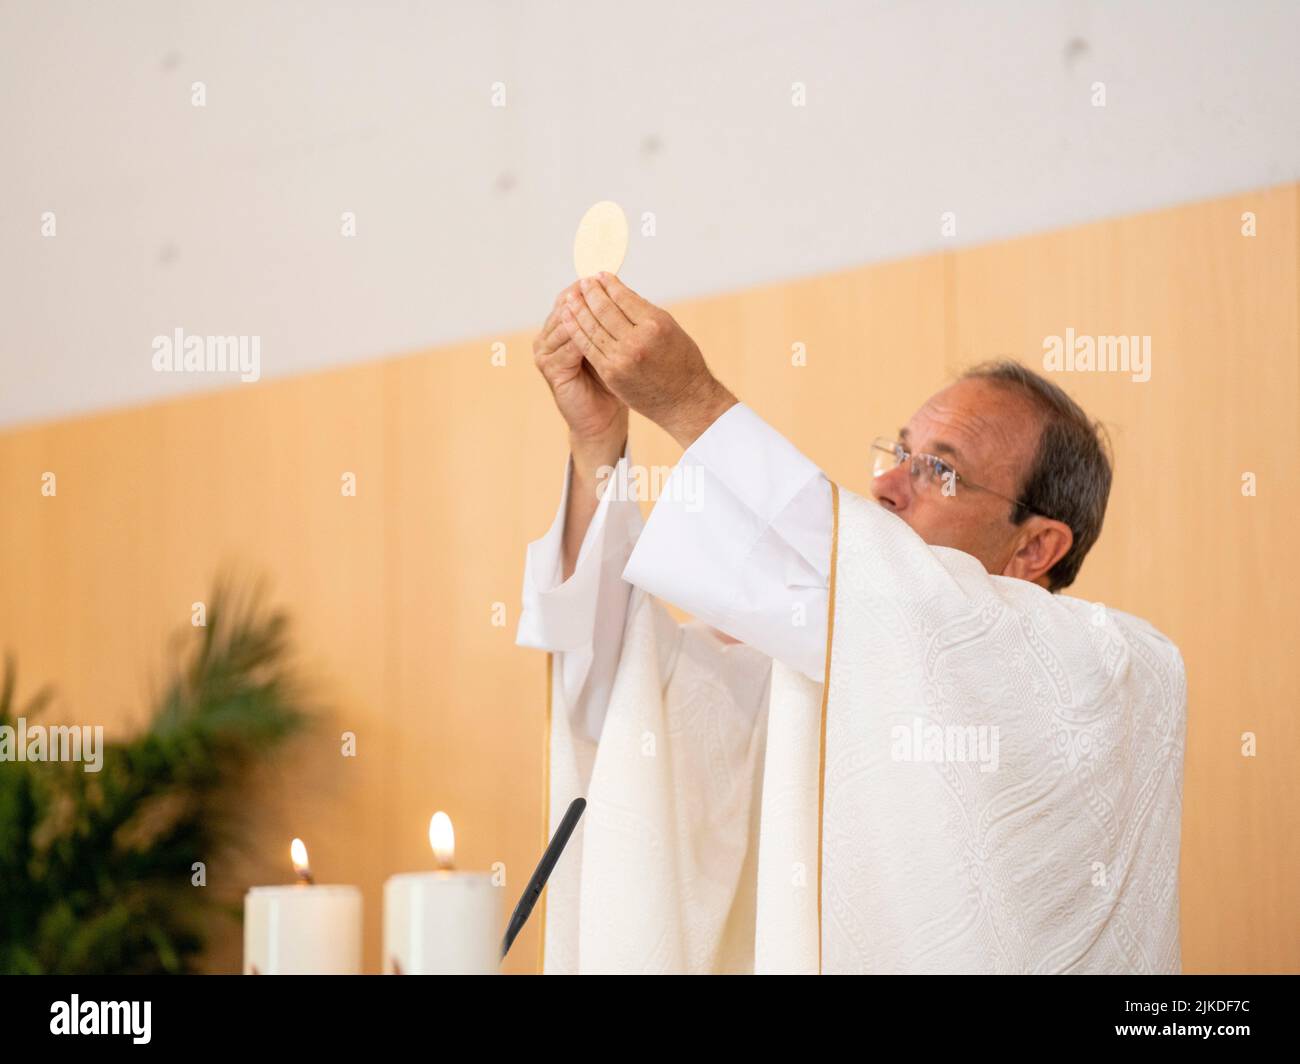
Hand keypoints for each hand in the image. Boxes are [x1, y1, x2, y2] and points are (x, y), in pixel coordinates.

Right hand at [532, 280, 628, 463]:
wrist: (604, 416)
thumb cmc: (614, 378)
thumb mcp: (614, 343)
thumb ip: (611, 319)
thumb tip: (622, 284)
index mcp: (561, 325)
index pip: (572, 296)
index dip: (590, 286)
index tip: (609, 272)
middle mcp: (548, 335)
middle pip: (566, 306)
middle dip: (587, 295)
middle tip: (604, 281)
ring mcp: (545, 351)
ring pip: (566, 324)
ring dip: (585, 313)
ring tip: (602, 303)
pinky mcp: (549, 368)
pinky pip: (568, 347)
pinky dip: (583, 338)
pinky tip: (600, 332)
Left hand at [560, 274, 735, 448]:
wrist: (684, 402)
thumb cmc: (682, 363)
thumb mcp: (671, 330)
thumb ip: (644, 312)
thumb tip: (619, 293)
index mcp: (656, 324)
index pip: (624, 297)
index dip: (609, 284)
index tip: (600, 275)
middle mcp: (638, 340)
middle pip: (605, 309)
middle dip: (591, 293)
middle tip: (583, 281)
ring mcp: (622, 358)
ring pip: (593, 327)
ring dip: (579, 309)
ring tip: (571, 296)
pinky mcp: (611, 373)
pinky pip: (589, 347)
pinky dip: (576, 331)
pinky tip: (568, 319)